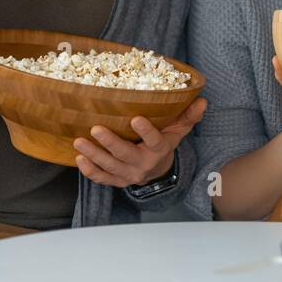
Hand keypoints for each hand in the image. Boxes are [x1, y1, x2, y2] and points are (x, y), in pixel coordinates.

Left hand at [72, 98, 206, 187]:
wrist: (157, 171)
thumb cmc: (164, 143)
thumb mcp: (178, 130)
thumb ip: (188, 116)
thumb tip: (202, 100)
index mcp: (159, 150)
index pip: (155, 141)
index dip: (146, 132)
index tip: (136, 118)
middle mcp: (143, 164)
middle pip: (126, 155)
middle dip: (110, 143)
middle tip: (96, 129)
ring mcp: (128, 174)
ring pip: (110, 167)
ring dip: (94, 155)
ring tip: (79, 141)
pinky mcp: (116, 180)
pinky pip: (102, 178)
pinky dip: (90, 171)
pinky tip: (80, 159)